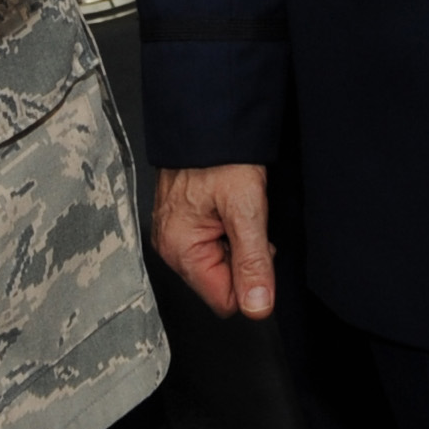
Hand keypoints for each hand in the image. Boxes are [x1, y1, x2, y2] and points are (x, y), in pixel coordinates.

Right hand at [153, 163, 276, 318]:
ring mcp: (172, 234)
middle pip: (220, 283)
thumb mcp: (246, 210)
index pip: (224, 301)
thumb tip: (258, 307)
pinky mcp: (180, 223)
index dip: (249, 279)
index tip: (254, 246)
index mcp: (180, 250)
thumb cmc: (220, 156)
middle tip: (244, 222)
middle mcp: (170, 247)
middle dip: (241, 259)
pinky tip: (226, 207)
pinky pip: (209, 244)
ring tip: (234, 210)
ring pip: (217, 263)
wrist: (205, 121)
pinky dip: (225, 230)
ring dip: (234, 243)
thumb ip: (252, 262)